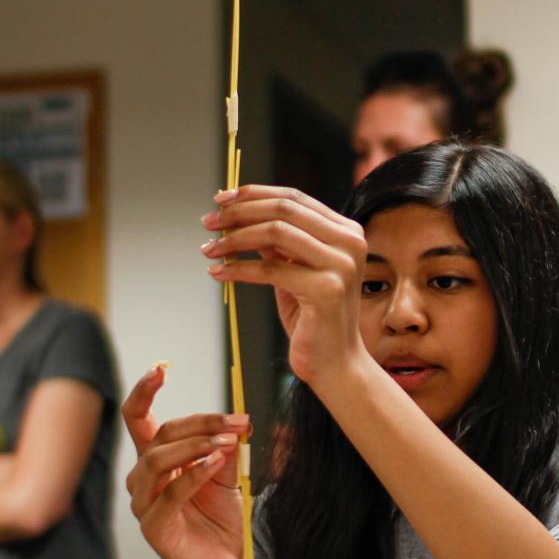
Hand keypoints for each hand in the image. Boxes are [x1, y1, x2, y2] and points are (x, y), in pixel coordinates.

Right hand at [120, 365, 247, 558]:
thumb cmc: (218, 520)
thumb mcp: (226, 476)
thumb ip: (225, 448)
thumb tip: (238, 421)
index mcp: (156, 461)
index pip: (139, 419)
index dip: (144, 392)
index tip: (160, 368)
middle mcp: (143, 479)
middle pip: (160, 436)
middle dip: (200, 423)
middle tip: (236, 421)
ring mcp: (144, 503)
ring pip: (158, 460)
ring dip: (195, 445)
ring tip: (226, 442)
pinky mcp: (154, 527)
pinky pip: (170, 494)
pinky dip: (194, 474)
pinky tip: (216, 463)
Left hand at [202, 185, 370, 389]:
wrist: (335, 363)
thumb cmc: (313, 318)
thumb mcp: (295, 270)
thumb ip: (279, 242)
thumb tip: (238, 214)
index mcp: (345, 231)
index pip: (293, 197)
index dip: (253, 194)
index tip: (221, 199)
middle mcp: (349, 242)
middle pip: (283, 210)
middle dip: (239, 212)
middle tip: (209, 222)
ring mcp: (341, 265)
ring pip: (275, 233)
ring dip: (234, 239)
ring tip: (210, 248)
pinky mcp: (326, 290)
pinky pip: (270, 270)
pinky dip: (238, 269)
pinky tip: (218, 273)